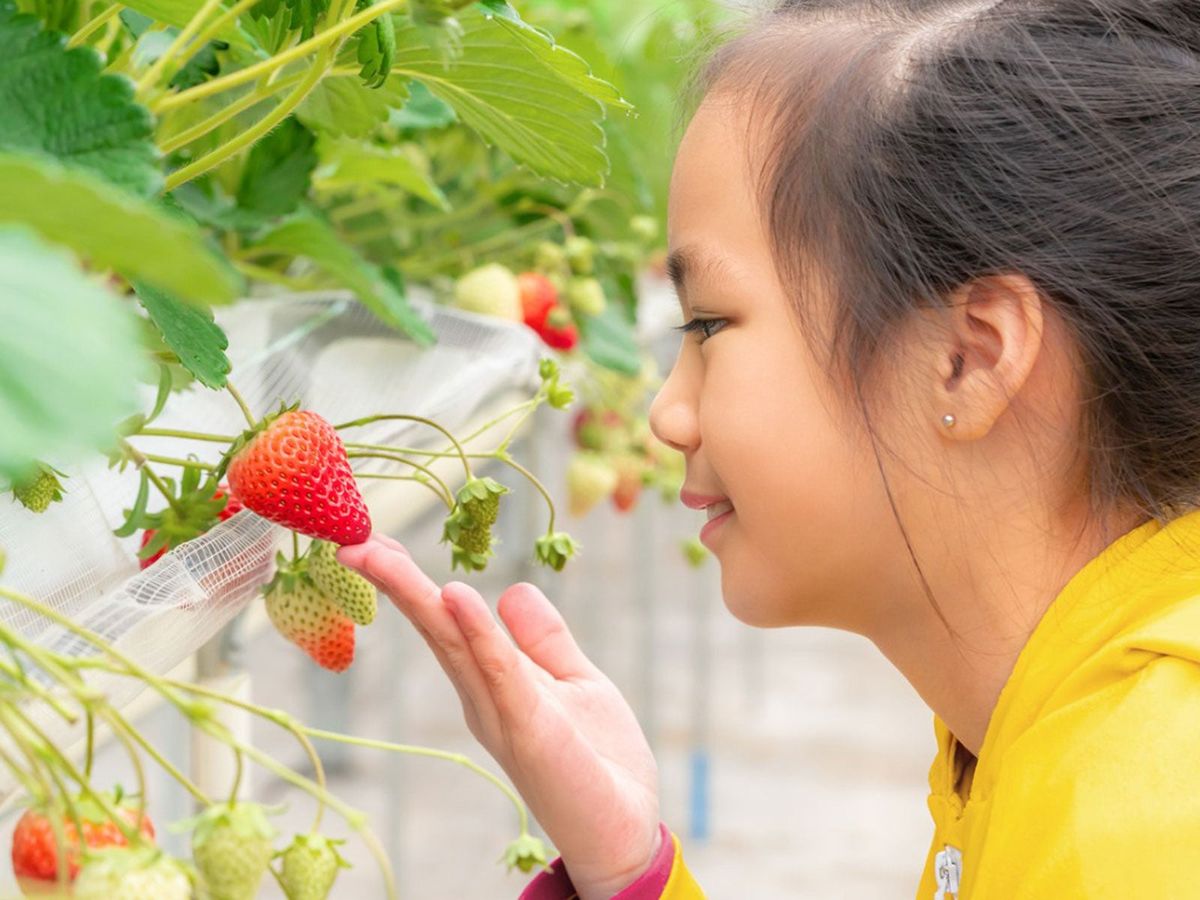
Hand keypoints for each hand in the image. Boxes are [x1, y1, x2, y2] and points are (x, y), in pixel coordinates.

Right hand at [337, 534, 661, 899]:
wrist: (626, 827)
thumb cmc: (598, 760)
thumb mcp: (575, 681)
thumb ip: (543, 640)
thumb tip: (510, 589)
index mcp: (491, 682)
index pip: (447, 622)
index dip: (413, 580)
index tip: (375, 538)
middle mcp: (483, 696)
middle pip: (435, 627)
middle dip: (395, 581)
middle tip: (351, 539)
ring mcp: (501, 713)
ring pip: (452, 643)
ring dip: (415, 595)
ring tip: (375, 553)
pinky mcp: (530, 729)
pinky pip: (499, 673)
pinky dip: (477, 633)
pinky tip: (455, 596)